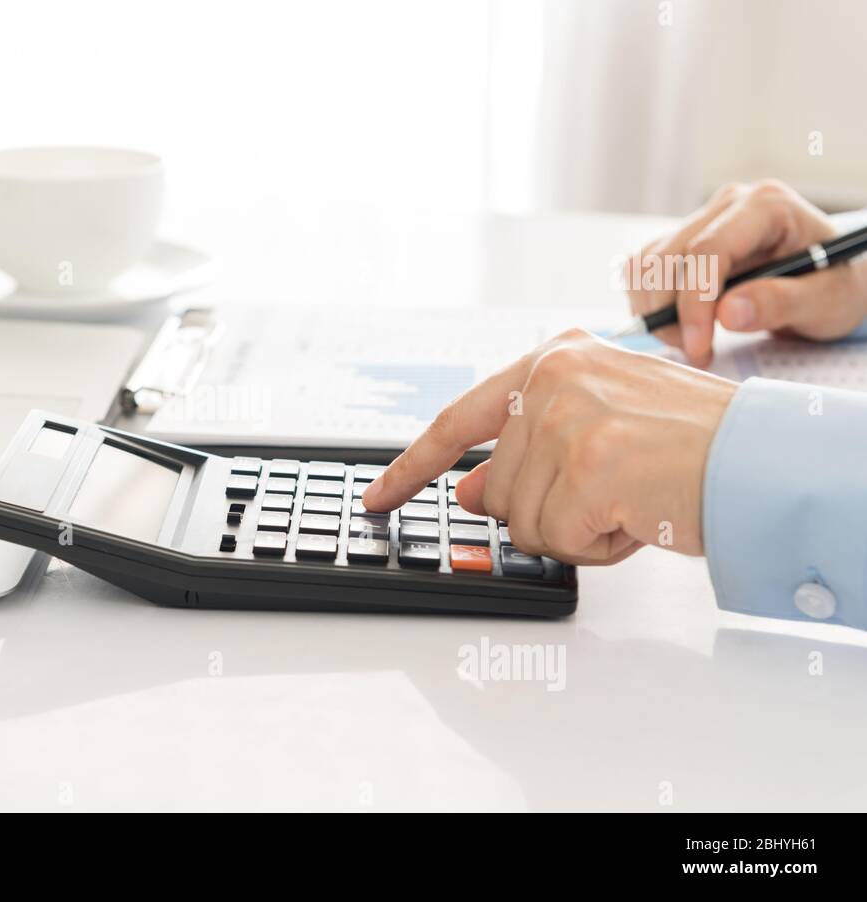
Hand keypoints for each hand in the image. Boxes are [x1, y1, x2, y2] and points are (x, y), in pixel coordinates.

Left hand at [361, 330, 737, 563]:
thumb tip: (471, 492)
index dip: (412, 467)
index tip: (379, 496)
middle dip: (550, 511)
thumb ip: (526, 455)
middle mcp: (553, 377)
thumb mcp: (598, 432)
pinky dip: (599, 546)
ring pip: (522, 522)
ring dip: (576, 529)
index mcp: (553, 359)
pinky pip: (557, 542)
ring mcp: (566, 419)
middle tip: (614, 492)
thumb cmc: (691, 444)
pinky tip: (638, 515)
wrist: (762, 458)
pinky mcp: (587, 466)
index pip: (459, 420)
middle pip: (498, 490)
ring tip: (631, 497)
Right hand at [626, 179, 866, 367]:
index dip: (694, 302)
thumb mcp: (826, 301)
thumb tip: (728, 313)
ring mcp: (699, 220)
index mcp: (766, 205)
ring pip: (645, 265)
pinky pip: (641, 271)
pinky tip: (679, 326)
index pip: (707, 250)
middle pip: (667, 259)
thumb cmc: (832, 286)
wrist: (826, 280)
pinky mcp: (680, 241)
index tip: (698, 346)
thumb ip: (781, 303)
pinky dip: (648, 305)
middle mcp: (726, 204)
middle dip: (671, 314)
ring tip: (691, 342)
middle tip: (698, 353)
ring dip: (654, 312)